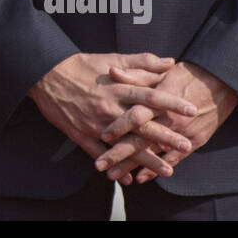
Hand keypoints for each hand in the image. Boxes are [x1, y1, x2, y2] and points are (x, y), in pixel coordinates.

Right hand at [29, 53, 197, 176]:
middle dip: (166, 136)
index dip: (171, 103)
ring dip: (147, 158)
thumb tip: (170, 62)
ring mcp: (96, 123)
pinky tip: (128, 179)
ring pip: (125, 144)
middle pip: (142, 124)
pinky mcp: (81, 135)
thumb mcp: (111, 58)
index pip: (150, 96)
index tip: (191, 109)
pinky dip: (115, 166)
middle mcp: (109, 107)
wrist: (46, 75)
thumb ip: (142, 62)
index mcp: (118, 87)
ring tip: (168, 169)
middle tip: (186, 145)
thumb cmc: (81, 66)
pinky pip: (100, 154)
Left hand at [95, 61, 237, 183]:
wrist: (221, 83)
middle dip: (119, 154)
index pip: (135, 116)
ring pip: (153, 153)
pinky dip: (157, 169)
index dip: (119, 127)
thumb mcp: (161, 73)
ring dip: (133, 165)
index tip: (102, 136)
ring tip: (114, 176)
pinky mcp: (194, 141)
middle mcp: (169, 119)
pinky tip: (141, 177)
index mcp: (159, 100)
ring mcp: (182, 132)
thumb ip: (136, 75)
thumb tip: (112, 71)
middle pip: (140, 139)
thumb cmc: (187, 75)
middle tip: (100, 166)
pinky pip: (174, 159)